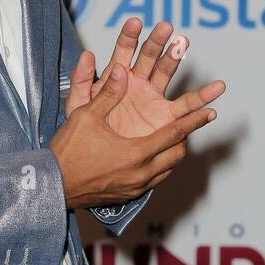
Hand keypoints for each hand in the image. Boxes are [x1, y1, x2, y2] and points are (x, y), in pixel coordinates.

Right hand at [50, 62, 217, 209]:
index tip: (211, 111)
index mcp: (137, 152)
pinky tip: (151, 158)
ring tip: (173, 140)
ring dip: (172, 153)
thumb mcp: (86, 116)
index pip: (174, 134)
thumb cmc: (69, 150)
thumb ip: (108, 93)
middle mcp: (142, 173)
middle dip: (185, 138)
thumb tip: (123, 69)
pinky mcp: (128, 195)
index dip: (194, 121)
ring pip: (167, 169)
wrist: (54, 185)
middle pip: (176, 154)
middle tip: (191, 124)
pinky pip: (154, 180)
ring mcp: (136, 187)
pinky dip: (159, 166)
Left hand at [65, 17, 225, 138]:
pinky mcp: (165, 117)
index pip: (123, 51)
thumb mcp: (78, 105)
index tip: (135, 22)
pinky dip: (202, 99)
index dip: (129, 36)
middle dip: (157, 41)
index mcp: (116, 77)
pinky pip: (186, 107)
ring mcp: (153, 98)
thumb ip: (81, 80)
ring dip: (176, 58)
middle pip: (149, 57)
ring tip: (184, 43)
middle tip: (165, 27)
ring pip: (168, 74)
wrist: (101, 160)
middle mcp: (138, 83)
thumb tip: (88, 53)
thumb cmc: (85, 131)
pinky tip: (216, 89)